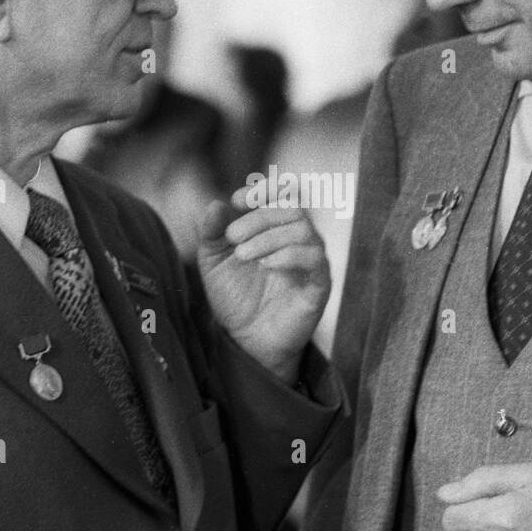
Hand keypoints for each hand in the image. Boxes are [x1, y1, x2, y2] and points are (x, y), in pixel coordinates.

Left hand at [196, 188, 330, 383]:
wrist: (246, 341)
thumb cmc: (234, 297)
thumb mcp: (213, 262)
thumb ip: (211, 233)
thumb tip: (216, 204)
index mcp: (276, 227)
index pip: (284, 192)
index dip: (263, 190)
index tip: (236, 201)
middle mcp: (298, 240)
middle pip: (292, 208)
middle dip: (260, 216)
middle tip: (233, 237)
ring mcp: (311, 262)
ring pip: (304, 230)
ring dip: (270, 237)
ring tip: (243, 255)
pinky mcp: (319, 285)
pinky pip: (316, 259)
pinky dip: (289, 256)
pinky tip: (265, 265)